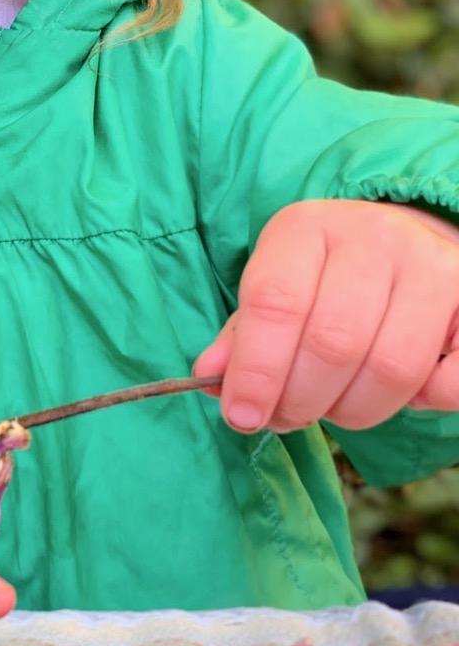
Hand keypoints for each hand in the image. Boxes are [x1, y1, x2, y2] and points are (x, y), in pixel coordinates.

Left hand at [194, 199, 458, 433]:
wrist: (397, 249)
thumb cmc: (320, 283)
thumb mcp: (271, 293)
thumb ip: (240, 338)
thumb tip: (211, 377)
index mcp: (306, 228)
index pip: (276, 302)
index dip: (256, 371)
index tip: (242, 416)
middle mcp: (374, 236)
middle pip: (333, 344)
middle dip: (300, 402)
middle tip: (287, 418)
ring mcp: (432, 264)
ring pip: (390, 369)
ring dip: (353, 410)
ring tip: (335, 405)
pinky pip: (450, 381)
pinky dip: (422, 404)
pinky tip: (398, 391)